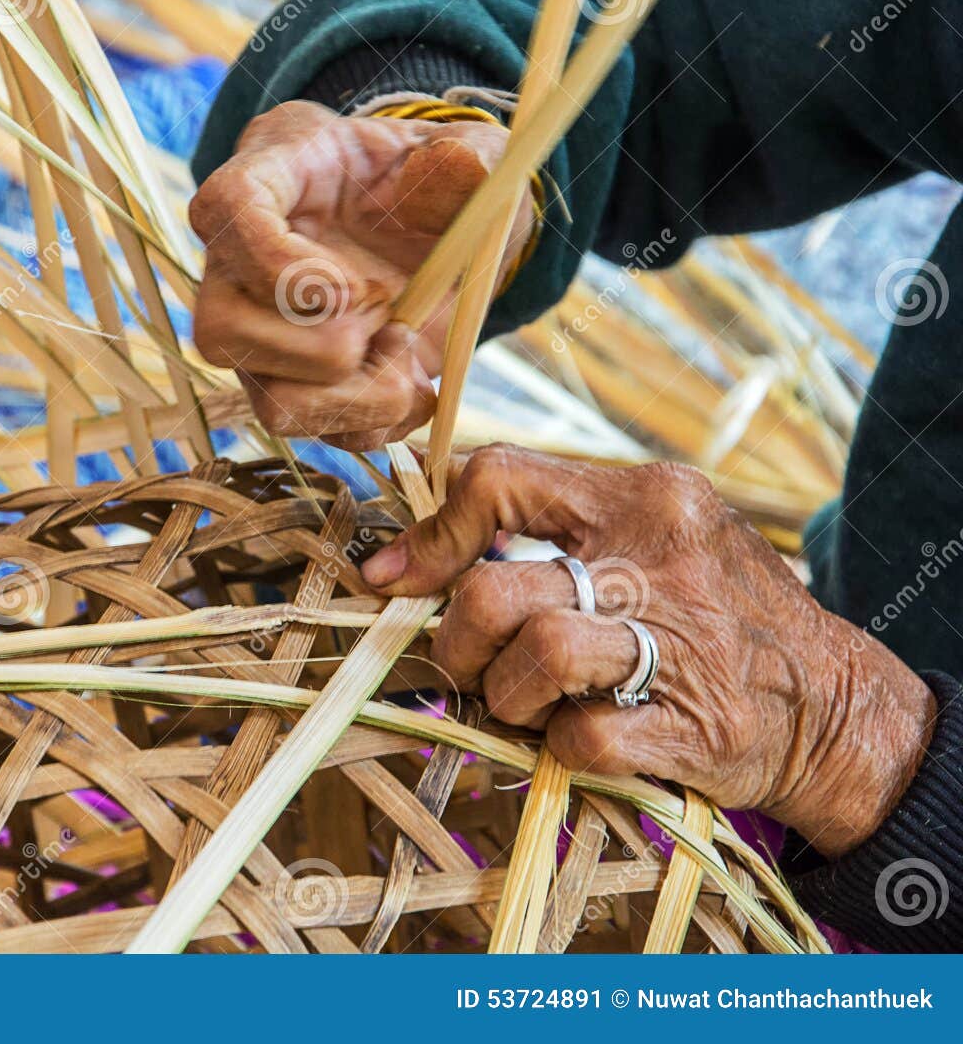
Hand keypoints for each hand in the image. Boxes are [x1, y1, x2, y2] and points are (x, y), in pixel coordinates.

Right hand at [189, 101, 531, 451]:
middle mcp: (238, 267)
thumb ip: (465, 156)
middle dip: (325, 345)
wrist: (427, 232)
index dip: (276, 264)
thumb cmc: (426, 182)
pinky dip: (376, 422)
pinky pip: (314, 434)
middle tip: (384, 310)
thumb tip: (455, 164)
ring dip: (356, 396)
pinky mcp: (290, 385)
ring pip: (268, 401)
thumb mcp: (462, 157)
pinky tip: (411, 379)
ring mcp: (258, 336)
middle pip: (223, 332)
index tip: (349, 287)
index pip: (224, 212)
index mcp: (267, 180)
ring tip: (405, 352)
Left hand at [361, 444, 936, 856]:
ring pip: (533, 658)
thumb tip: (399, 561)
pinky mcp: (694, 730)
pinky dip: (556, 749)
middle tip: (466, 667)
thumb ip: (544, 531)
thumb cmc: (712, 613)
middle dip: (455, 643)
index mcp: (646, 498)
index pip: (498, 479)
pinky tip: (575, 739)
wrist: (833, 704)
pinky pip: (578, 740)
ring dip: (502, 697)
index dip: (429, 536)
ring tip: (522, 705)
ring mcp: (682, 646)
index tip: (394, 579)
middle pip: (494, 588)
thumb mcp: (651, 536)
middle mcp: (662, 561)